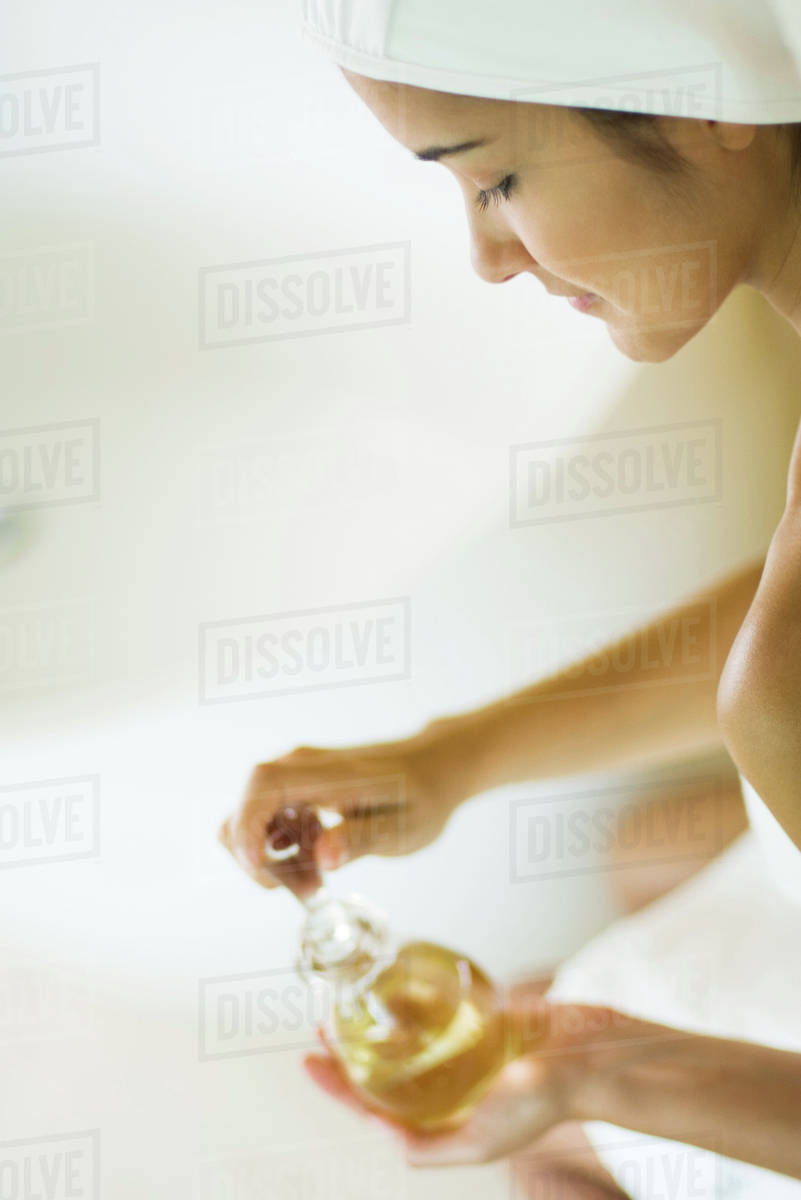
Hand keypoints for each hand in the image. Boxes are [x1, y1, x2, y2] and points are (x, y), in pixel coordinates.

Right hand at [218, 735, 461, 890]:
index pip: (262, 787)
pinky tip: (318, 862)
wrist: (434, 767)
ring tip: (315, 883)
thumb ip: (361, 839)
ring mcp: (298, 773)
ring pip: (253, 816)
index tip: (263, 872)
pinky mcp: (300, 785)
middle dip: (257, 857)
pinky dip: (282, 847)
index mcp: (327, 773)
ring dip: (271, 858)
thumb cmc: (424, 797)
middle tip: (303, 890)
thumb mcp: (403, 829)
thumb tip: (323, 857)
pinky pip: (271, 816)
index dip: (247, 831)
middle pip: (246, 806)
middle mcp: (302, 765)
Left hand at [302, 986, 577, 1166]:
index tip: (310, 1061)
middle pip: (381, 1070)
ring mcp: (458, 1053)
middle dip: (346, 1052)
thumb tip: (385, 1139)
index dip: (338, 1087)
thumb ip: (433, 1149)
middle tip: (319, 1025)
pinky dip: (409, 1001)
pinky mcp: (474, 1021)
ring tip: (345, 1004)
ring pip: (402, 1040)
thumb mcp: (484, 1142)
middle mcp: (445, 1088)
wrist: (584, 1055)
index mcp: (443, 1122)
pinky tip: (388, 986)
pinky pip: (434, 1009)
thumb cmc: (542, 1100)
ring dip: (372, 1024)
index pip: (374, 1106)